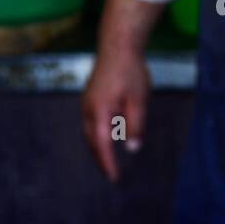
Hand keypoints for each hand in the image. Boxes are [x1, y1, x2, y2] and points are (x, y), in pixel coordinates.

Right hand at [81, 51, 150, 181]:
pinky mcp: (88, 98)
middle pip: (91, 141)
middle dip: (100, 159)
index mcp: (100, 110)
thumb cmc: (130, 71)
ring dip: (97, 148)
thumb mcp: (139, 100)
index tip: (114, 177)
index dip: (107, 163)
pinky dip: (96, 136)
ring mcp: (86, 103)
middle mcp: (88, 108)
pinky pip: (90, 123)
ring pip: (88, 133)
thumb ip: (136, 125)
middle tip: (111, 175)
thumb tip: (132, 148)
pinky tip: (106, 140)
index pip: (102, 144)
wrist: (117, 46)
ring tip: (108, 162)